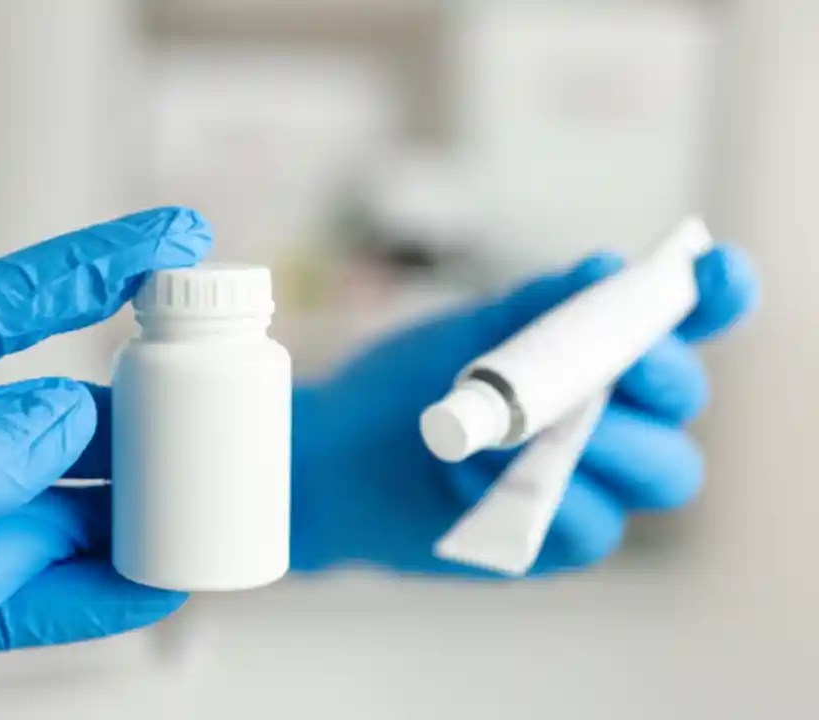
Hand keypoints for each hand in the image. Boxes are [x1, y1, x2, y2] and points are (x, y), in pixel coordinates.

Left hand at [0, 208, 211, 718]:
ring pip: (44, 513)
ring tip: (170, 531)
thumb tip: (57, 419)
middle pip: (30, 420)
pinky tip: (144, 585)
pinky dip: (95, 591)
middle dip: (104, 432)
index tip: (165, 243)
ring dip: (102, 528)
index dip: (78, 274)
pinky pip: (39, 590)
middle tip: (184, 427)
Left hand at [290, 248, 758, 574]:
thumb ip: (533, 308)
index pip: (679, 324)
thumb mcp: (461, 336)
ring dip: (608, 443)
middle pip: (684, 403)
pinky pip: (594, 526)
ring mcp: (593, 482)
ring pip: (662, 471)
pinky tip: (471, 476)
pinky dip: (544, 497)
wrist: (328, 462)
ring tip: (524, 430)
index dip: (714, 297)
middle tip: (622, 366)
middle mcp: (613, 417)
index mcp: (597, 353)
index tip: (711, 274)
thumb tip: (604, 273)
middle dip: (661, 377)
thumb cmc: (401, 389)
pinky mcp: (559, 540)